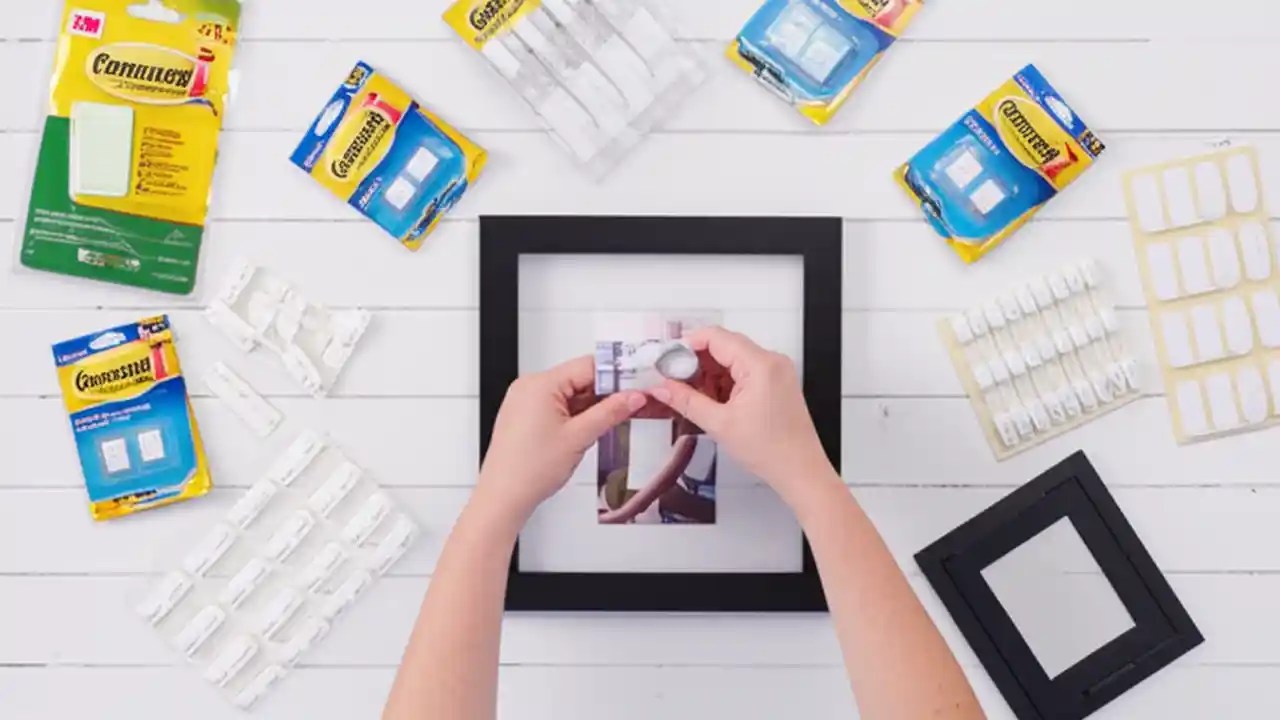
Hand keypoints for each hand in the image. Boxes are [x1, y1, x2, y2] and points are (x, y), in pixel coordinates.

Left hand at [478, 356, 646, 520]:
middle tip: (631, 405)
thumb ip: (610, 412)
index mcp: (540, 384)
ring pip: (569, 394)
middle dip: (605, 393)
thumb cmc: (529, 470)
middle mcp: (529, 387)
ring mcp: (525, 401)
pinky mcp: (525, 415)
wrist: (504, 496)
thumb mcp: (579, 437)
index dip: (616, 375)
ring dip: (591, 406)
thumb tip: (633, 397)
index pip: (588, 366)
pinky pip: (557, 405)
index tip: (636, 386)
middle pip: (579, 378)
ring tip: (611, 422)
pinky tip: (589, 429)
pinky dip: (575, 415)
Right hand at [649, 327, 834, 505]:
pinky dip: (725, 382)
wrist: (800, 471)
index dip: (687, 344)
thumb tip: (662, 388)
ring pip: (733, 359)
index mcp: (760, 365)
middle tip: (674, 380)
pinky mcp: (776, 382)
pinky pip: (744, 371)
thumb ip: (687, 401)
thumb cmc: (770, 451)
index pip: (716, 337)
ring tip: (693, 397)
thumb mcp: (719, 424)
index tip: (668, 359)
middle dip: (697, 362)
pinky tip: (712, 401)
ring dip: (710, 373)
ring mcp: (776, 371)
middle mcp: (771, 361)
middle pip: (724, 346)